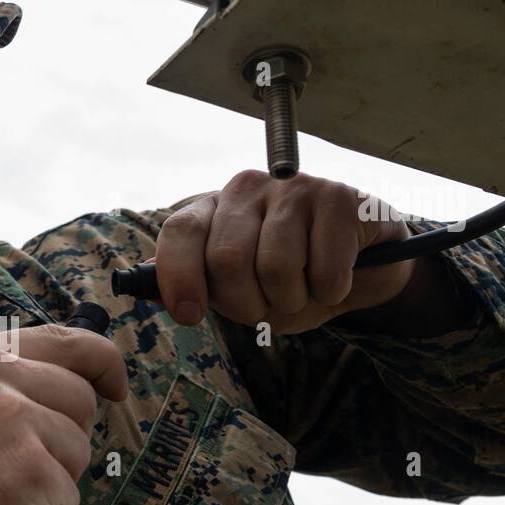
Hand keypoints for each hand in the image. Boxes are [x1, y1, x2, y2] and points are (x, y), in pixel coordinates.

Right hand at [0, 325, 128, 504]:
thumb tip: (70, 387)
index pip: (67, 340)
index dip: (103, 363)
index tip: (115, 387)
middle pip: (81, 400)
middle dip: (63, 442)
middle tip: (13, 473)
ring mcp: (17, 419)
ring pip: (79, 452)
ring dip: (51, 485)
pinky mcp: (33, 470)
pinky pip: (70, 499)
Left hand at [152, 170, 414, 333]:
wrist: (362, 268)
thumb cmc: (289, 278)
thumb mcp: (234, 289)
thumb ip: (191, 284)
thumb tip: (142, 283)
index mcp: (213, 208)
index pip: (180, 232)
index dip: (179, 277)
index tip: (189, 316)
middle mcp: (247, 188)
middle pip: (227, 260)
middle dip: (248, 304)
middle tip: (268, 305)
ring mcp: (294, 188)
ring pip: (276, 267)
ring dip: (293, 301)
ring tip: (304, 290)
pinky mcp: (340, 199)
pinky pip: (325, 269)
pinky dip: (331, 292)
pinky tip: (336, 279)